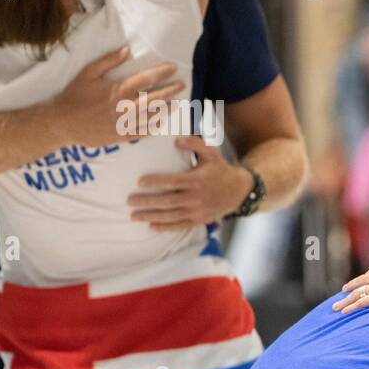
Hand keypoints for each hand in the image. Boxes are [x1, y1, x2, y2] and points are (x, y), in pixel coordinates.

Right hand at [47, 48, 183, 148]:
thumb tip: (127, 50)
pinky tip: (161, 122)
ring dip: (167, 109)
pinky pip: (144, 132)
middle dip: (172, 90)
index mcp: (120, 89)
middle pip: (157, 97)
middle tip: (181, 85)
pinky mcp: (123, 136)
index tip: (174, 68)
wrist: (63, 123)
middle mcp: (127, 107)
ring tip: (176, 104)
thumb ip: (108, 61)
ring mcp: (127, 123)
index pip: (148, 78)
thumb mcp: (88, 73)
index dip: (164, 72)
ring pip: (154, 115)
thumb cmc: (74, 96)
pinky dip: (155, 126)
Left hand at [129, 137, 251, 229]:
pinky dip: (165, 227)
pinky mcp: (199, 220)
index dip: (155, 182)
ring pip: (170, 215)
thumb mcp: (211, 153)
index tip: (139, 181)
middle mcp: (196, 198)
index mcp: (196, 181)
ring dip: (151, 216)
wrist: (239, 191)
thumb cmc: (220, 169)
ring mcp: (197, 211)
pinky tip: (152, 226)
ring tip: (134, 215)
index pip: (172, 182)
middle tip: (129, 200)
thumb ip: (194, 144)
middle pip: (167, 201)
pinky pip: (180, 225)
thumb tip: (176, 141)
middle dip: (147, 202)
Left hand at [332, 248, 368, 313]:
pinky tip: (343, 312)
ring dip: (345, 300)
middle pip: (361, 280)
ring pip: (356, 292)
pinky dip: (351, 307)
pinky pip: (361, 302)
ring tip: (336, 306)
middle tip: (343, 289)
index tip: (363, 279)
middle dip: (351, 285)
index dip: (368, 276)